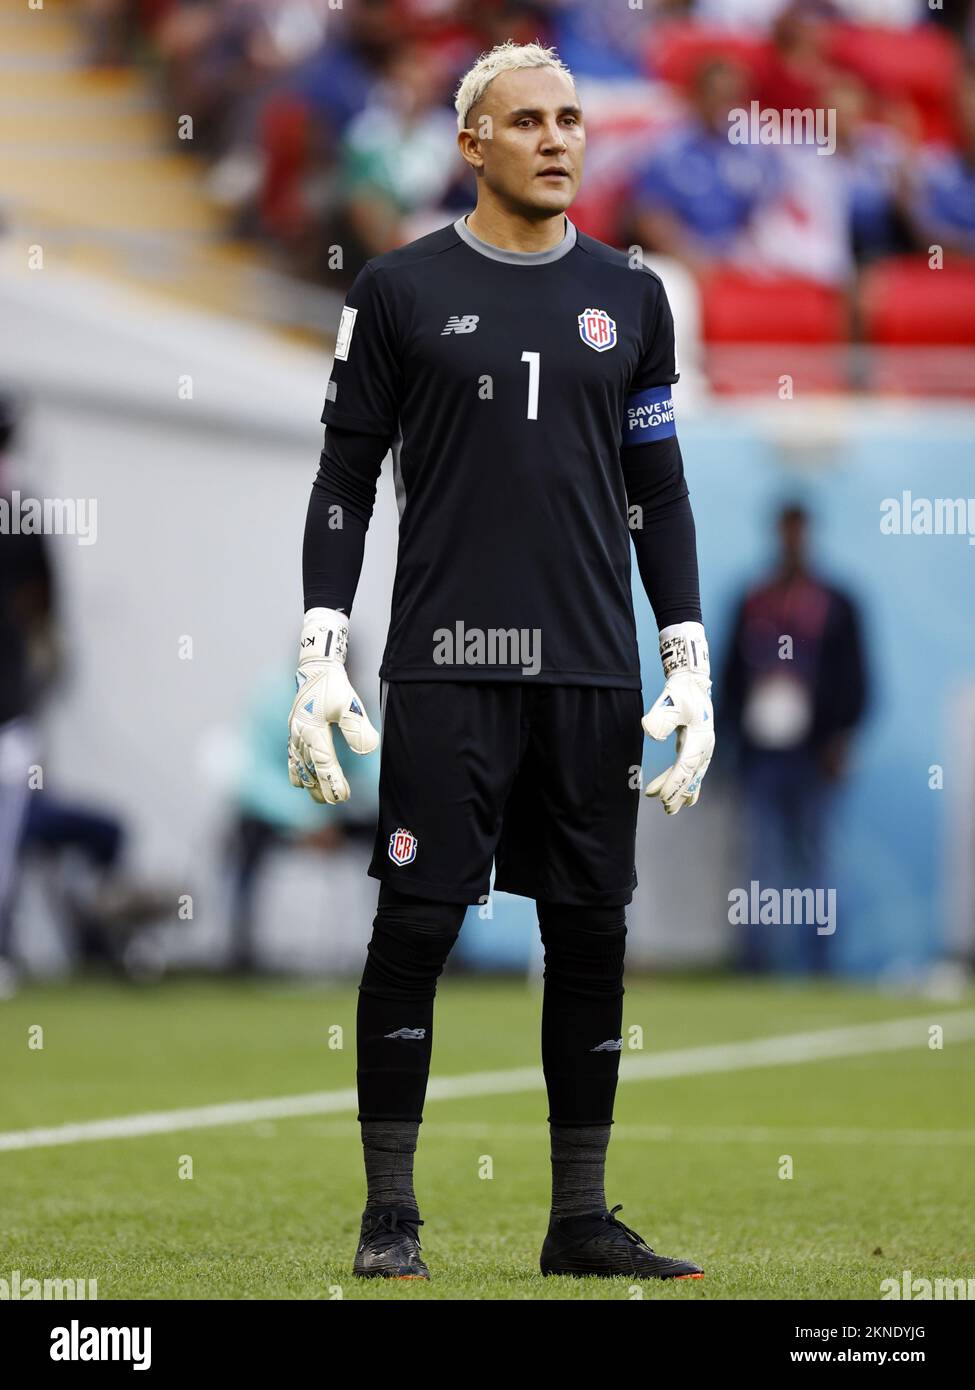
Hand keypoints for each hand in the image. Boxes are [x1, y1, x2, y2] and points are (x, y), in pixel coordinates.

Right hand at [288, 607, 378, 803]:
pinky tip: (300, 781)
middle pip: (310, 769)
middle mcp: (300, 734)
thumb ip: (357, 728)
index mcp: (312, 729)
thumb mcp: (349, 704)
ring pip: (299, 765)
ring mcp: (294, 733)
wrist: (316, 669)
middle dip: (321, 787)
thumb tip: (366, 750)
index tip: (343, 797)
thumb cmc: (334, 686)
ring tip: (319, 798)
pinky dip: (296, 771)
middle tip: (335, 802)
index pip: (324, 763)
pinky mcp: (294, 730)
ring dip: (309, 783)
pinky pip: (292, 757)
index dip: (333, 782)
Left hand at [642, 622, 713, 814]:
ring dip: (681, 790)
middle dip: (679, 792)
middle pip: (691, 775)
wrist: (692, 681)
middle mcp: (704, 745)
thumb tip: (650, 732)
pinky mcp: (696, 745)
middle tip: (666, 809)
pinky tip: (681, 794)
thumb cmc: (680, 692)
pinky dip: (685, 781)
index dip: (674, 784)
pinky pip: (691, 768)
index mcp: (699, 738)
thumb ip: (661, 718)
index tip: (661, 798)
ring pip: (692, 774)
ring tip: (670, 807)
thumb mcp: (671, 702)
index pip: (685, 767)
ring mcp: (702, 746)